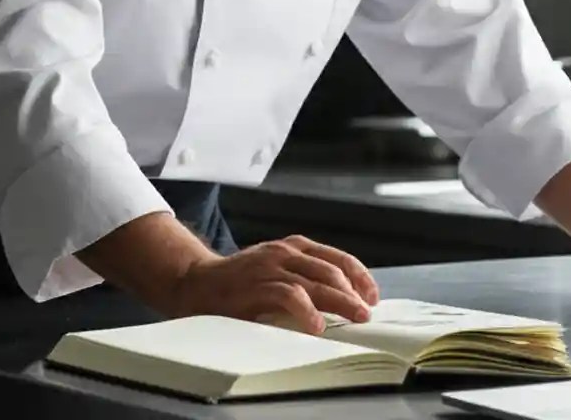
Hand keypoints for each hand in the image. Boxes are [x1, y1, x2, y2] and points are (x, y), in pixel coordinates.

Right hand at [169, 235, 380, 334]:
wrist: (198, 282)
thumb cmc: (241, 281)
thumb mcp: (277, 269)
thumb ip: (305, 277)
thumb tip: (343, 298)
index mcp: (296, 247)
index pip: (338, 258)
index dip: (360, 276)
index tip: (373, 296)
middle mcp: (287, 252)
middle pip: (332, 271)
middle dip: (354, 293)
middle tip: (367, 313)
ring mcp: (272, 267)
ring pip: (317, 282)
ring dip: (340, 302)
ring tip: (354, 318)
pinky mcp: (257, 284)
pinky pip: (290, 296)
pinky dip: (307, 311)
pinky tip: (318, 325)